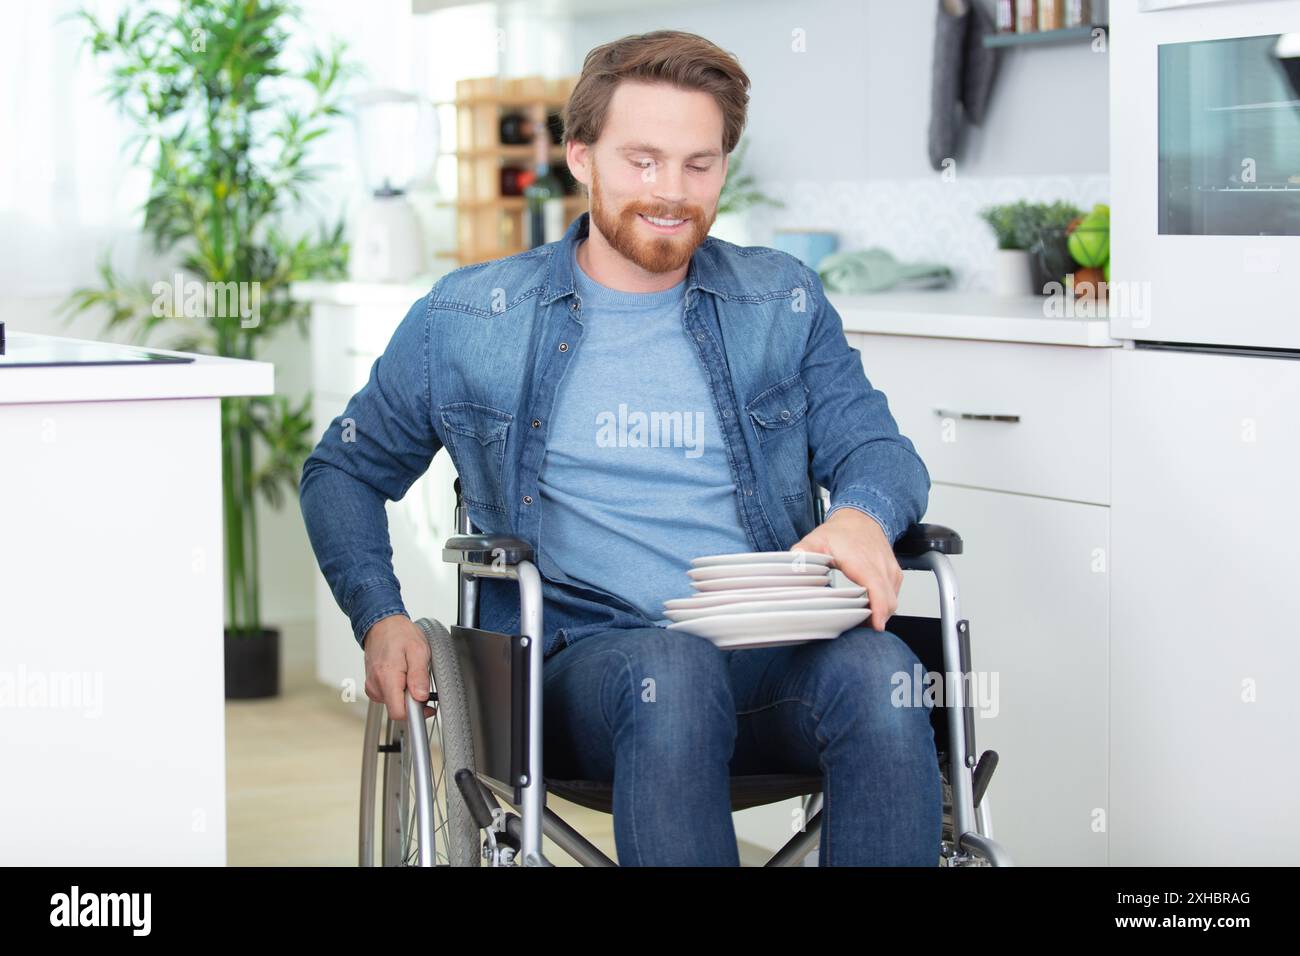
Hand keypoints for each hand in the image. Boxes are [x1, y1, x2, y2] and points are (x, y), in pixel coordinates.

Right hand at [363, 614, 433, 720]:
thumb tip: (421, 696)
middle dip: (412, 701)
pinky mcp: (372, 685)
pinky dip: (397, 690)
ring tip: (410, 673)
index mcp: (387, 677)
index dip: (416, 713)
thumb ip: (419, 675)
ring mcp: (372, 686)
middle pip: (397, 709)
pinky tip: (402, 675)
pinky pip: (388, 696)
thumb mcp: (418, 650)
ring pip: (393, 703)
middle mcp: (376, 685)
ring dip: (405, 694)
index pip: (398, 712)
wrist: (382, 624)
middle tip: (421, 683)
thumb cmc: (399, 634)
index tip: (427, 706)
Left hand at [793, 508, 901, 631]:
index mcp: (862, 561)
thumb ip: (803, 552)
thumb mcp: (817, 539)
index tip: (875, 625)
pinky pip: (894, 595)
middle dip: (877, 618)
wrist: (860, 517)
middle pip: (888, 601)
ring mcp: (890, 570)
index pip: (876, 588)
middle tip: (858, 629)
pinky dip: (885, 606)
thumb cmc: (841, 532)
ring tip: (861, 621)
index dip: (878, 609)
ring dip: (881, 613)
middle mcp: (880, 566)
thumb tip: (793, 563)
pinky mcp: (895, 574)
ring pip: (893, 600)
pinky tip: (869, 609)